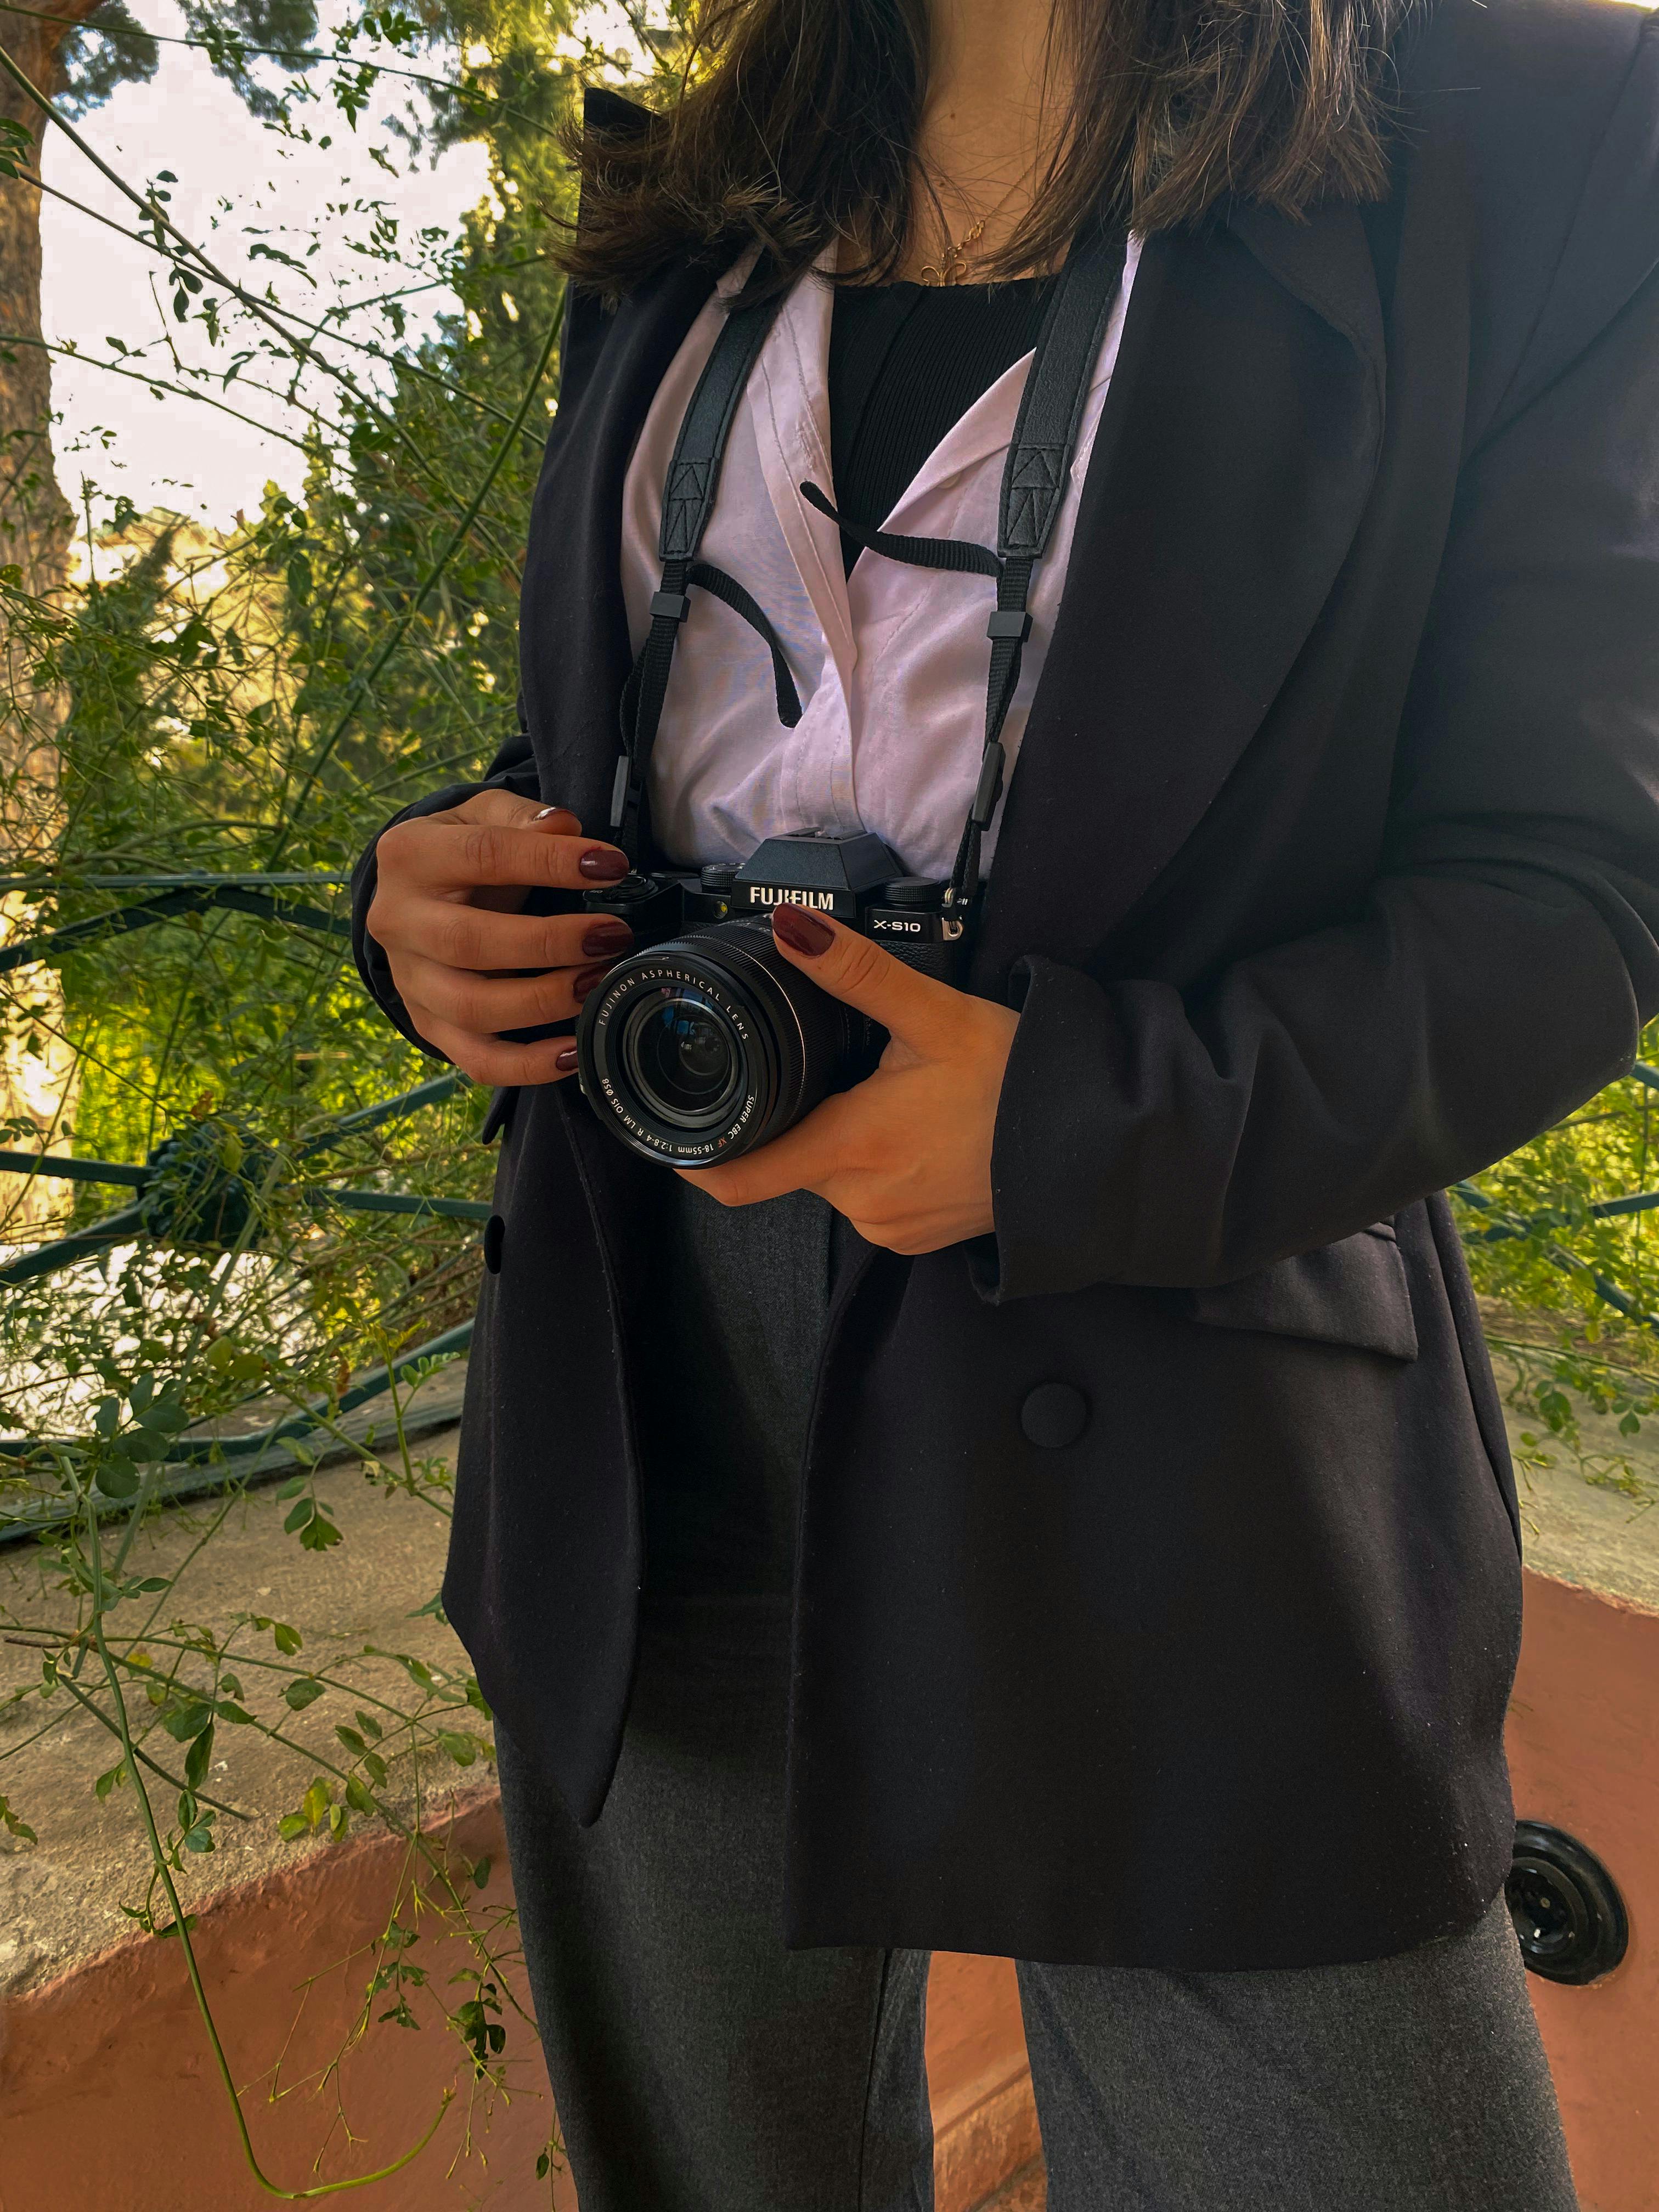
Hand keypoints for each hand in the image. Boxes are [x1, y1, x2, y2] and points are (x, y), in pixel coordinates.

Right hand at [367, 789, 633, 1084]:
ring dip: (544, 1001)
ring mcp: (411, 982)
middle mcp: (398, 921)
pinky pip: (477, 1060)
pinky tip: (576, 1052)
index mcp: (409, 856)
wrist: (412, 897)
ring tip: (598, 983)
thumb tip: (565, 828)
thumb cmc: (460, 853)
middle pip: (469, 942)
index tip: (611, 866)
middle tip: (612, 935)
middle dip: (550, 943)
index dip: (551, 862)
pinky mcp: (430, 1026)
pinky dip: (529, 1065)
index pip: (484, 855)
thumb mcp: (480, 815)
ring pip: (472, 1007)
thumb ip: (520, 817)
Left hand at [679, 905, 1019, 1253]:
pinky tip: (921, 1136)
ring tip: (900, 1103)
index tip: (677, 1135)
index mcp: (848, 1147)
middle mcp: (859, 1201)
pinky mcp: (914, 1239)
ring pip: (832, 1178)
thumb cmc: (1017, 1082)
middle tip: (852, 1076)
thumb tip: (791, 929)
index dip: (698, 1160)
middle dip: (805, 1117)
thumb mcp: (933, 1014)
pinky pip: (871, 1200)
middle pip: (790, 1161)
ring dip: (845, 1141)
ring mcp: (888, 1227)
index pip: (738, 1178)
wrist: (1092, 1145)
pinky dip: (880, 1167)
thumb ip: (855, 973)